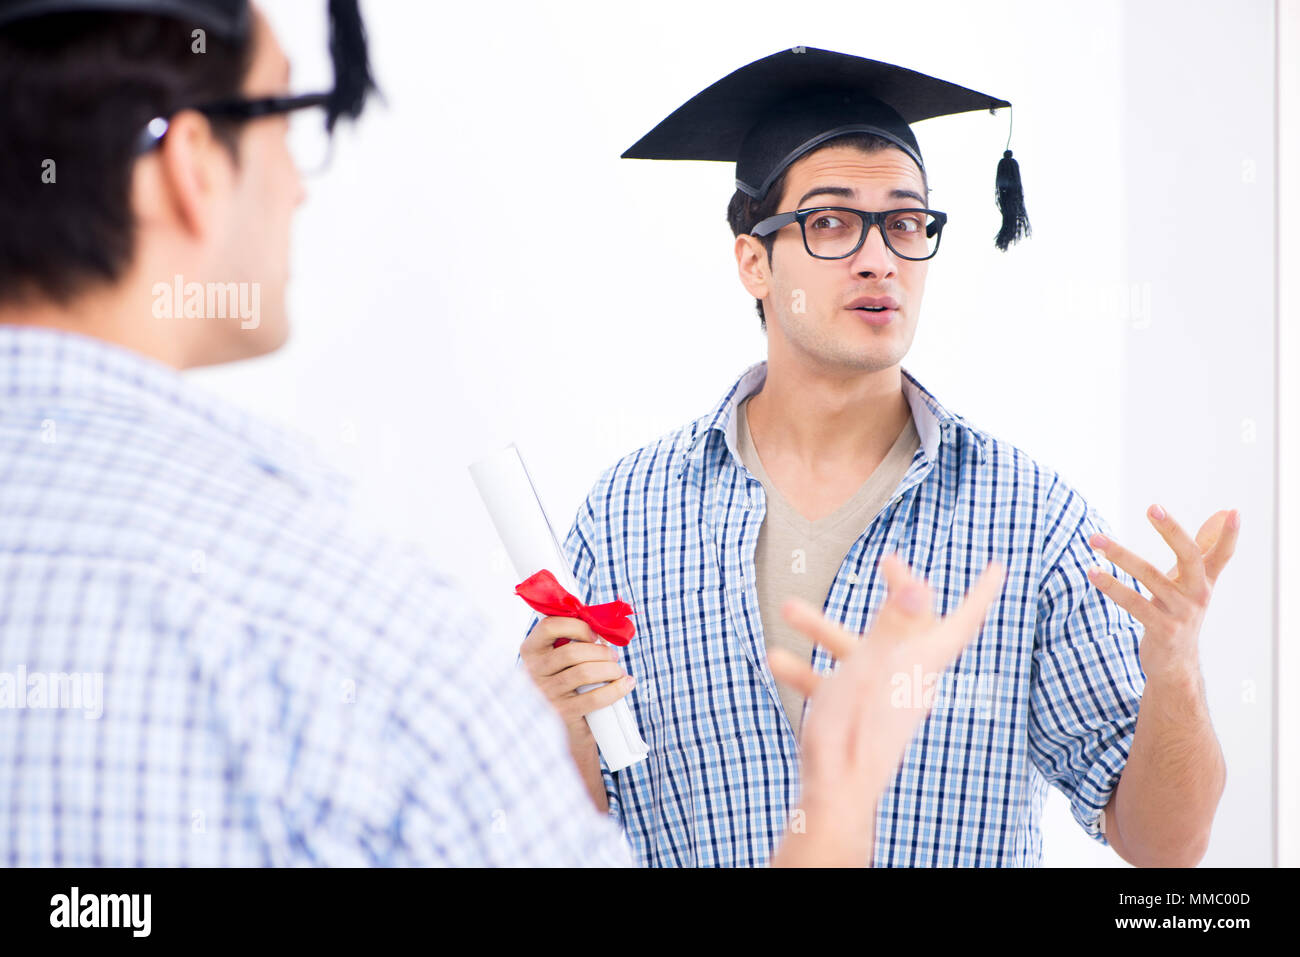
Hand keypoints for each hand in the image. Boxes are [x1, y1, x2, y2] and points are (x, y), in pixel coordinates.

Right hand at [519, 616, 634, 737]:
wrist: (563, 729)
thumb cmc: (566, 686)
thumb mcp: (558, 663)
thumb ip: (570, 641)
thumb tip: (600, 626)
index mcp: (530, 652)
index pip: (548, 626)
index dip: (576, 625)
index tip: (594, 635)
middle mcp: (532, 672)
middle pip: (572, 651)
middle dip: (600, 651)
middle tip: (613, 657)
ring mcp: (546, 695)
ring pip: (584, 672)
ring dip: (610, 669)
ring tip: (618, 671)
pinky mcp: (563, 713)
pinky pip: (595, 697)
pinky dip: (616, 688)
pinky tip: (626, 684)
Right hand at [768, 553, 1005, 866]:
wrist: (835, 793)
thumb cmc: (856, 730)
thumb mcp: (871, 666)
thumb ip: (892, 625)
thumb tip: (920, 586)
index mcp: (922, 662)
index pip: (963, 620)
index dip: (982, 591)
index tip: (997, 567)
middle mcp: (909, 677)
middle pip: (910, 624)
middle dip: (898, 590)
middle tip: (887, 561)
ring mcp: (883, 697)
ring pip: (859, 650)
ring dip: (824, 627)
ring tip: (788, 607)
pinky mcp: (857, 715)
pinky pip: (834, 682)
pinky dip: (809, 668)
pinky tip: (779, 661)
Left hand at [1086, 505, 1239, 681]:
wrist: (1175, 665)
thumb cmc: (1180, 614)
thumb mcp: (1193, 583)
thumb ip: (1204, 550)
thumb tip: (1219, 514)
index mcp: (1204, 582)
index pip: (1222, 555)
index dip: (1229, 535)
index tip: (1235, 512)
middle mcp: (1197, 595)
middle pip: (1189, 557)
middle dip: (1171, 531)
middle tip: (1153, 508)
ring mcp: (1181, 613)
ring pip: (1150, 577)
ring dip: (1120, 554)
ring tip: (1095, 539)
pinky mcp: (1161, 630)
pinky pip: (1133, 603)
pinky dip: (1111, 586)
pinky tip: (1092, 572)